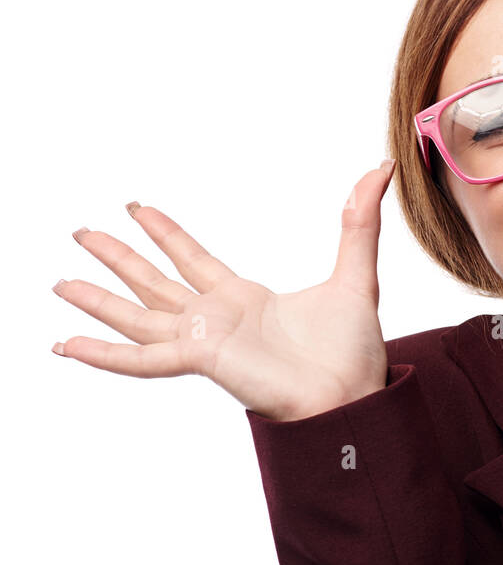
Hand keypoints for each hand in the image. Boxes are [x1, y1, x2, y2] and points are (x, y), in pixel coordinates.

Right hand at [51, 159, 398, 421]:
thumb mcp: (357, 274)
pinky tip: (66, 344)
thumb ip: (360, 221)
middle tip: (80, 232)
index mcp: (245, 300)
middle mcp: (217, 320)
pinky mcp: (201, 360)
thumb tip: (381, 168)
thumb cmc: (355, 351)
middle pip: (153, 281)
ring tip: (58, 282)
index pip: (192, 259)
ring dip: (97, 300)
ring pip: (136, 315)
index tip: (136, 207)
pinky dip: (102, 353)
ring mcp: (204, 342)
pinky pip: (141, 358)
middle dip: (116, 257)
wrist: (354, 395)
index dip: (164, 232)